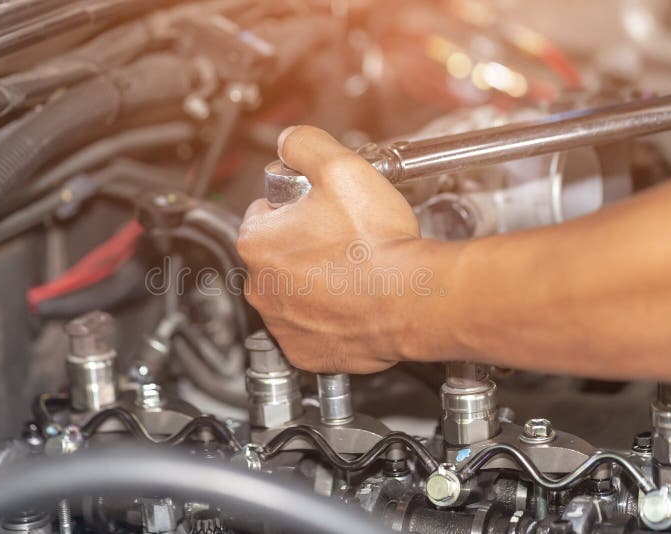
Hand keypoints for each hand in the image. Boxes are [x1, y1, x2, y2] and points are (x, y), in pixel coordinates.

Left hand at [236, 126, 455, 372]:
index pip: (264, 212)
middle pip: (276, 253)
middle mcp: (260, 287)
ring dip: (313, 281)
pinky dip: (324, 318)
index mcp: (257, 241)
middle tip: (343, 237)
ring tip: (351, 269)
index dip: (296, 205)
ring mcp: (281, 323)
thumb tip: (290, 140)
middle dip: (303, 243)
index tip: (321, 209)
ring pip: (291, 292)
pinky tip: (350, 301)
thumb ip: (305, 144)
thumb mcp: (340, 167)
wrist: (413, 298)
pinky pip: (307, 329)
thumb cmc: (377, 243)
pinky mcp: (304, 351)